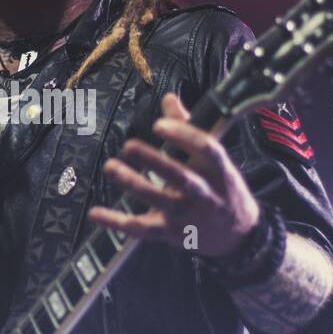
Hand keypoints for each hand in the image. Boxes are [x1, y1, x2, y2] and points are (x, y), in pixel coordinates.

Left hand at [89, 92, 259, 256]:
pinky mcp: (170, 233)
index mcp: (218, 170)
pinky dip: (117, 222)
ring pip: (158, 200)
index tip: (160, 124)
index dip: (183, 135)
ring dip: (132, 184)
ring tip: (111, 167)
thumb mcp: (214, 160)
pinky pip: (142, 228)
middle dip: (154, 160)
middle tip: (129, 145)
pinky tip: (96, 212)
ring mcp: (186, 215)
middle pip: (179, 176)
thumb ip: (188, 128)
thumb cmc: (220, 187)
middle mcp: (204, 193)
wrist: (236, 234)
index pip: (206, 149)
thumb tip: (168, 98)